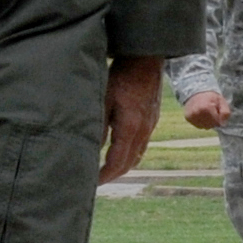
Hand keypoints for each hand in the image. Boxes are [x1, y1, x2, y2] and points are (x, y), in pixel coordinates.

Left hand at [100, 56, 161, 183]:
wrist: (146, 60)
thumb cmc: (121, 76)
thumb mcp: (103, 100)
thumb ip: (98, 127)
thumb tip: (90, 148)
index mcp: (130, 128)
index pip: (117, 162)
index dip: (104, 176)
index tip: (91, 182)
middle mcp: (143, 131)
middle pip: (129, 163)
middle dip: (113, 175)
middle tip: (96, 180)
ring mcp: (150, 125)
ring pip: (137, 155)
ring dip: (122, 166)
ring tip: (106, 170)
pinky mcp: (152, 119)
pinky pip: (142, 144)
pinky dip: (130, 154)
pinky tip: (120, 150)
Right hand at [182, 90, 230, 130]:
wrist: (196, 92)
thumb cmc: (211, 97)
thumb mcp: (222, 101)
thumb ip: (225, 112)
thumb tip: (223, 124)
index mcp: (206, 108)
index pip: (217, 122)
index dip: (219, 118)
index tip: (218, 112)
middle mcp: (197, 113)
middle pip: (211, 125)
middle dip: (214, 121)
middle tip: (213, 112)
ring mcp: (191, 116)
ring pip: (204, 127)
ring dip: (208, 123)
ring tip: (207, 114)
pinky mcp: (188, 118)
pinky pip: (198, 126)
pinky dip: (202, 123)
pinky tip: (202, 116)